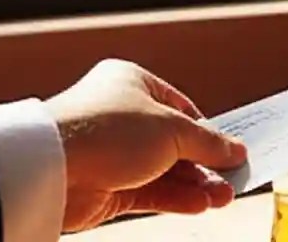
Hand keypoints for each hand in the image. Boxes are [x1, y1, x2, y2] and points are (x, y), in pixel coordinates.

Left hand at [44, 59, 247, 231]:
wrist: (51, 167)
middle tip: (234, 178)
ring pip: (165, 171)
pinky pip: (149, 192)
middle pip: (175, 142)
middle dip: (205, 163)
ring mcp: (113, 154)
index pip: (181, 107)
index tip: (232, 148)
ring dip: (196, 185)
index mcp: (133, 83)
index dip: (208, 129)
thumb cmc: (106, 129)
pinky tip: (200, 205)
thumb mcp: (172, 129)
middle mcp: (122, 116)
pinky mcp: (106, 188)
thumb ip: (208, 142)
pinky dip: (176, 198)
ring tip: (224, 197)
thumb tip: (236, 151)